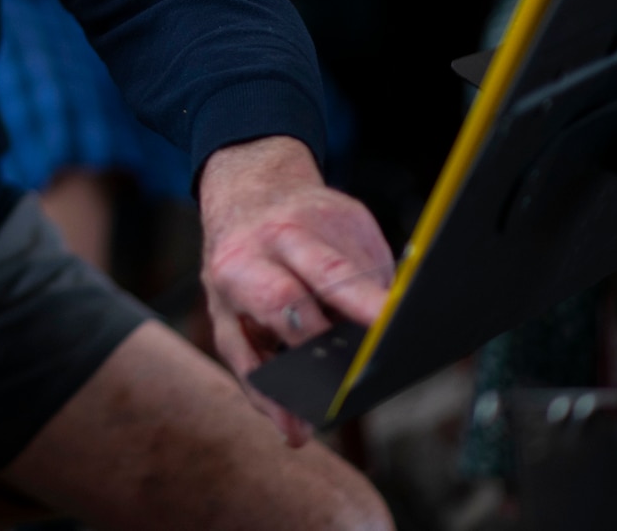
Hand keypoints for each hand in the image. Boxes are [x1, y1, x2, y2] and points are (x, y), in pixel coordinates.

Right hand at [198, 136, 393, 446]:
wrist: (249, 191)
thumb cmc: (310, 221)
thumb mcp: (346, 228)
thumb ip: (367, 276)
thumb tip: (397, 333)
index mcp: (290, 229)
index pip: (330, 272)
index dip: (363, 304)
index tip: (391, 331)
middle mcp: (248, 258)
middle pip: (280, 305)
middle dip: (315, 347)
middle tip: (350, 384)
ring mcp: (225, 292)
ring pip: (247, 345)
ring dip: (281, 388)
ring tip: (306, 425)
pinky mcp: (219, 319)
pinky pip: (239, 364)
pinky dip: (264, 396)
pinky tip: (289, 424)